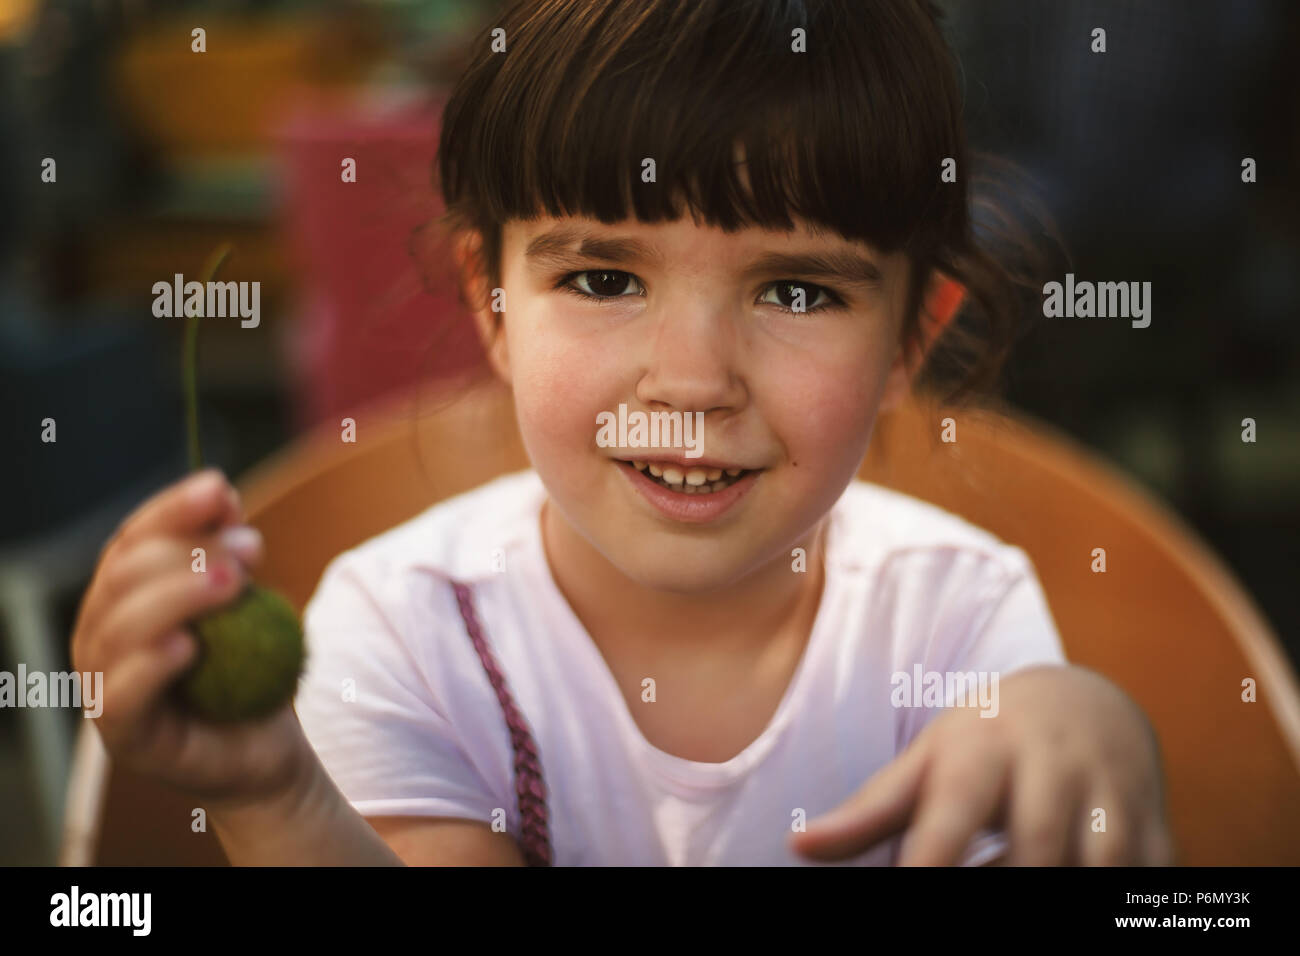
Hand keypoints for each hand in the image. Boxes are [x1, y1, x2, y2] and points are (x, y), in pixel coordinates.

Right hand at [70, 468, 310, 807]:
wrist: (268, 746)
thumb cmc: (252, 668)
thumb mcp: (249, 600)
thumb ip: (229, 552)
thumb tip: (222, 496)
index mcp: (121, 597)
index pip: (131, 540)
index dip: (171, 510)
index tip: (221, 488)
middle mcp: (100, 636)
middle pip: (124, 577)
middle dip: (187, 551)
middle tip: (251, 550)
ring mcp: (103, 685)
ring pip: (121, 628)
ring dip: (179, 596)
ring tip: (235, 584)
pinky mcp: (122, 734)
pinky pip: (123, 695)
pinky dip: (151, 666)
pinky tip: (188, 648)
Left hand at [788, 664, 1173, 864]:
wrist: (1083, 698)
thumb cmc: (983, 740)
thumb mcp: (926, 763)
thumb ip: (868, 812)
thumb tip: (798, 848)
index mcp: (981, 746)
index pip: (952, 814)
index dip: (931, 864)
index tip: (910, 891)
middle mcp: (1051, 762)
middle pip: (1034, 851)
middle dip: (1004, 884)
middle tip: (963, 901)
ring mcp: (1112, 791)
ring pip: (1100, 864)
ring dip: (1063, 888)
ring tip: (1012, 883)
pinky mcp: (1158, 823)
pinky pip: (1148, 876)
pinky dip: (1121, 895)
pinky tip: (1077, 887)